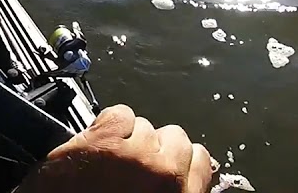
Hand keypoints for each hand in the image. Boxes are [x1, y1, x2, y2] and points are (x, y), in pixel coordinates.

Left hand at [17, 104, 214, 192]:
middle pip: (176, 137)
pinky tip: (96, 142)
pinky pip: (120, 113)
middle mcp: (164, 176)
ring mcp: (134, 156)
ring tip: (109, 158)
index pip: (200, 160)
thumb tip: (177, 174)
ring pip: (145, 125)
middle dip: (155, 146)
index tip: (166, 164)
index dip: (180, 160)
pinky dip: (108, 124)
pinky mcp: (104, 140)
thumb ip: (169, 190)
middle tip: (133, 162)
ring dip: (129, 138)